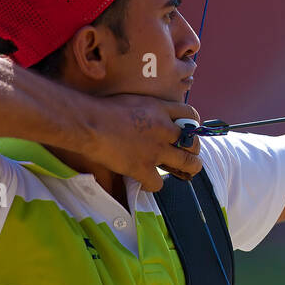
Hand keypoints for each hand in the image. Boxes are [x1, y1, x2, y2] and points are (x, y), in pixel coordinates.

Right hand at [85, 94, 204, 191]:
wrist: (89, 123)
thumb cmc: (103, 108)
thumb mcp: (133, 99)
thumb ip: (147, 108)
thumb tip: (149, 115)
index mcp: (160, 109)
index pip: (189, 114)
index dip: (193, 124)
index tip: (189, 130)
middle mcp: (163, 129)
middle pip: (193, 142)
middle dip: (195, 150)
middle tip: (191, 154)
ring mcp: (155, 150)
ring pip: (187, 163)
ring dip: (190, 168)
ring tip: (188, 171)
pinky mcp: (142, 168)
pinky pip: (158, 183)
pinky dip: (152, 185)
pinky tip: (145, 182)